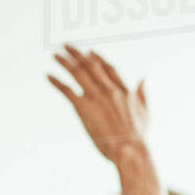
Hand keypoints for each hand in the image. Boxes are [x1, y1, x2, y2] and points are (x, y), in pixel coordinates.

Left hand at [48, 44, 147, 165]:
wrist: (130, 148)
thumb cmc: (138, 136)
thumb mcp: (146, 111)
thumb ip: (143, 92)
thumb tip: (146, 77)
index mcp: (123, 90)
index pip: (108, 68)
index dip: (98, 58)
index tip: (89, 52)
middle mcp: (109, 89)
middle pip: (90, 66)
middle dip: (77, 54)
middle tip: (66, 46)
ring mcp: (96, 97)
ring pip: (78, 73)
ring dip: (65, 63)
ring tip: (55, 55)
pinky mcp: (84, 107)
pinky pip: (67, 90)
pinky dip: (57, 82)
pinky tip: (49, 76)